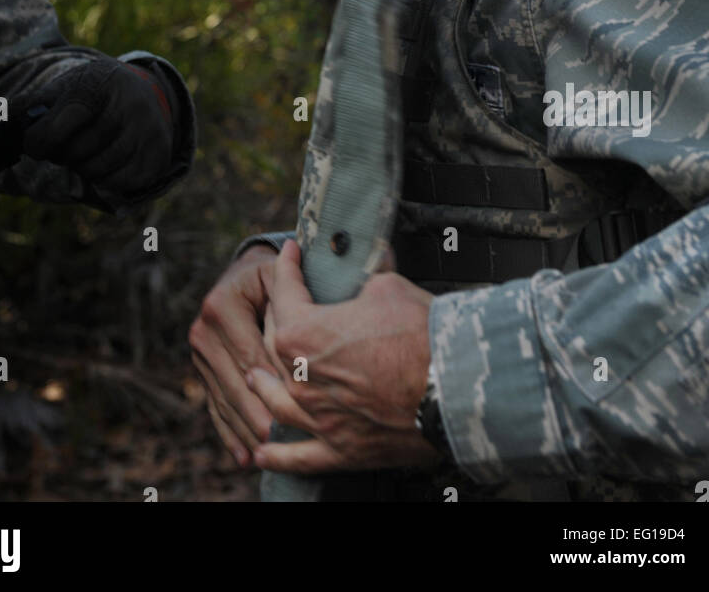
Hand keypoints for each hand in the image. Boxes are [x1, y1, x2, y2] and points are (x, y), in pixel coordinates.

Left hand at [22, 58, 176, 198]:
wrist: (145, 91)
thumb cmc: (94, 92)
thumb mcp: (66, 86)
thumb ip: (32, 104)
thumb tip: (2, 120)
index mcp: (100, 83)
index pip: (61, 123)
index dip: (39, 140)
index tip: (33, 145)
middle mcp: (130, 105)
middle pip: (75, 153)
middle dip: (61, 154)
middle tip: (64, 145)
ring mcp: (148, 132)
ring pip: (94, 171)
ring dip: (81, 167)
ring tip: (86, 150)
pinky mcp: (157, 156)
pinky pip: (116, 184)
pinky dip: (103, 178)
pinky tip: (105, 159)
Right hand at [188, 245, 281, 467]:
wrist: (246, 273)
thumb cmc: (274, 276)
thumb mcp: (280, 277)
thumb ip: (291, 297)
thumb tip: (303, 340)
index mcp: (221, 307)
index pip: (253, 355)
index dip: (276, 383)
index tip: (300, 409)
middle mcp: (203, 330)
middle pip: (237, 383)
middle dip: (261, 414)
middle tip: (285, 441)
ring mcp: (199, 354)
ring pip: (226, 401)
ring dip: (246, 431)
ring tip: (268, 454)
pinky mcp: (201, 371)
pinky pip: (216, 407)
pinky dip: (231, 434)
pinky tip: (244, 458)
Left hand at [248, 238, 437, 474]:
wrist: (453, 385)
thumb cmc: (420, 332)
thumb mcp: (386, 286)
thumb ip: (363, 280)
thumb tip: (367, 266)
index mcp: (303, 333)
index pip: (285, 293)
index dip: (286, 267)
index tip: (289, 253)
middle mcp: (300, 378)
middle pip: (274, 346)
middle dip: (276, 319)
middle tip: (282, 305)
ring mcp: (318, 417)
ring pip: (277, 402)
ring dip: (263, 387)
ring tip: (255, 378)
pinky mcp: (341, 449)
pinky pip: (300, 456)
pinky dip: (279, 456)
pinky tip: (262, 454)